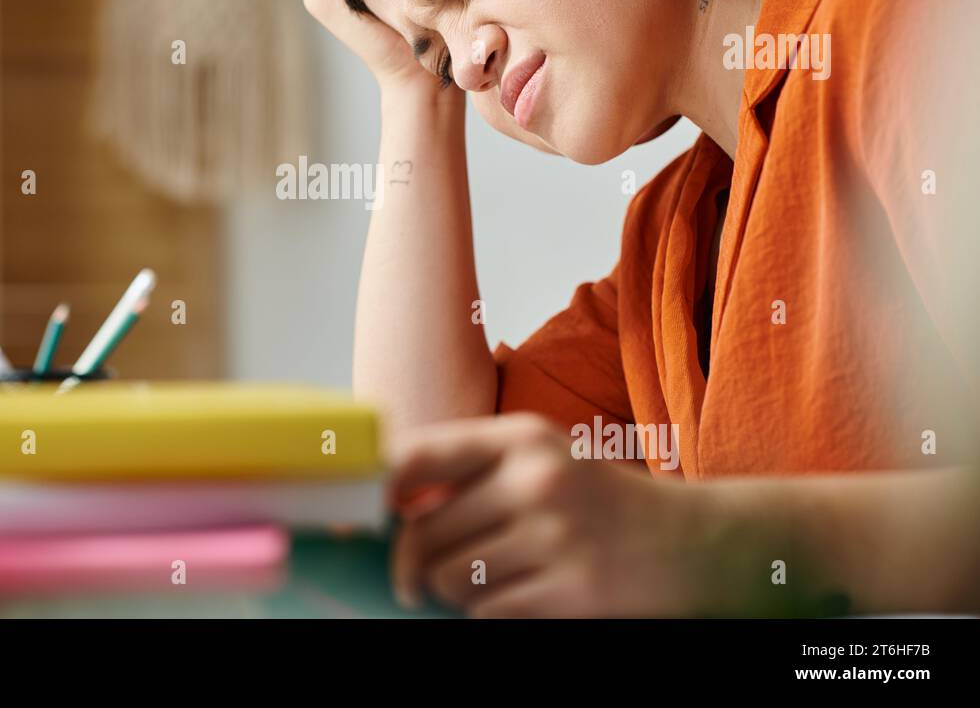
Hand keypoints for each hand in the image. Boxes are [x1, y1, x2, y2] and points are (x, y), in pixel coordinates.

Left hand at [389, 413, 714, 616]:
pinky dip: (490, 615)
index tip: (361, 519)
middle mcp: (536, 479)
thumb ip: (469, 471)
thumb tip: (381, 507)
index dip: (375, 493)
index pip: (416, 458)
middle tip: (421, 579)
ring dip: (457, 593)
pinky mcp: (571, 593)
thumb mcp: (539, 460)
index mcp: (522, 437)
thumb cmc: (595, 503)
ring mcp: (556, 537)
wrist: (691, 545)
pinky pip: (486, 614)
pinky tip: (523, 598)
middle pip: (424, 535)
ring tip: (495, 580)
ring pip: (450, 580)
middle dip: (416, 565)